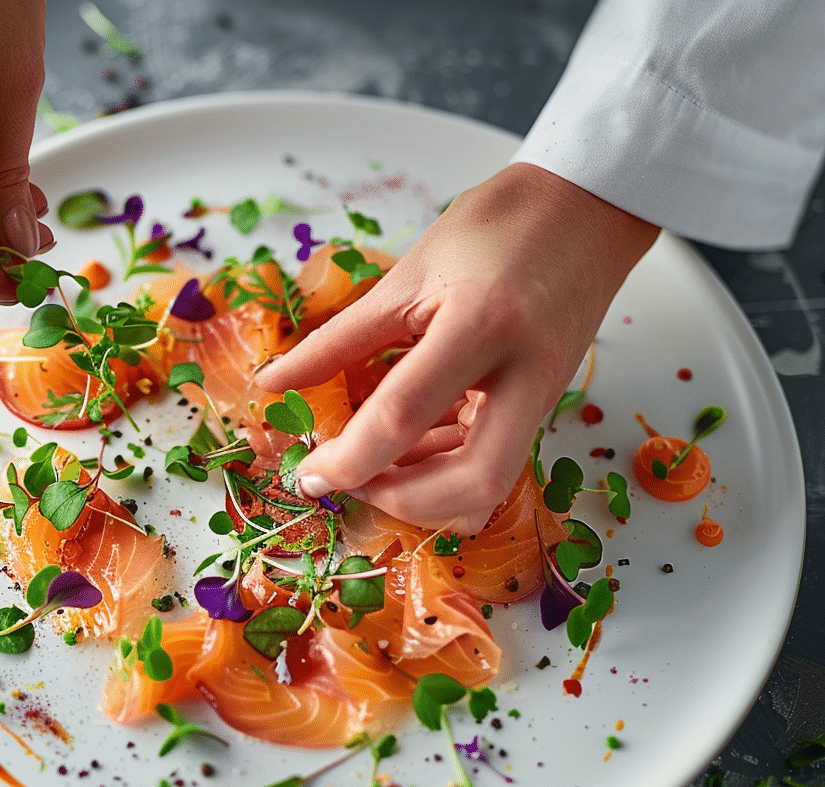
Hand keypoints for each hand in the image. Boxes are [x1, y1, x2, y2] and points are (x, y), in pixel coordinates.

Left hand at [254, 163, 658, 532]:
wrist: (589, 208)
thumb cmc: (497, 226)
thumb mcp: (407, 276)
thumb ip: (337, 340)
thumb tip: (274, 384)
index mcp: (479, 325)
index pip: (402, 417)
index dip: (347, 459)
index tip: (309, 474)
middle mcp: (524, 373)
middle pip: (470, 484)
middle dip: (402, 501)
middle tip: (353, 483)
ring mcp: (543, 396)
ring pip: (489, 484)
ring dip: (424, 490)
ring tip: (372, 460)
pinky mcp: (544, 405)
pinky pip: (495, 460)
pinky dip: (446, 467)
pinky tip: (411, 446)